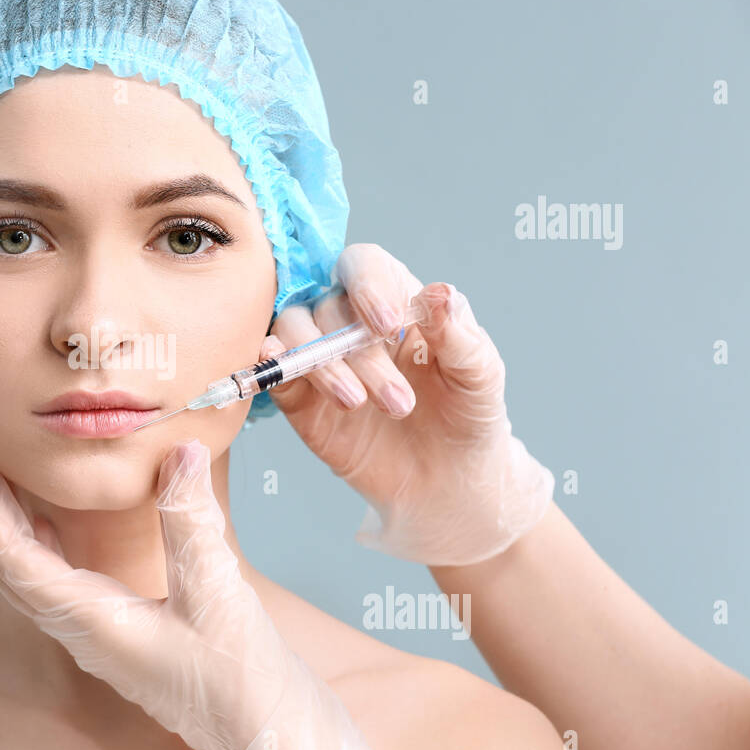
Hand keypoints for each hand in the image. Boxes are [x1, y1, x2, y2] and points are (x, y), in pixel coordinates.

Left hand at [0, 434, 396, 749]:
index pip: (15, 559)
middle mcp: (84, 632)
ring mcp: (100, 636)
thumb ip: (191, 521)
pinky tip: (47, 517)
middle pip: (9, 564)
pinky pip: (60, 582)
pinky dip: (42, 542)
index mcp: (93, 624)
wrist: (273, 740)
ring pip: (30, 574)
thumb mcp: (220, 593)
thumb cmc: (245, 682)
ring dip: (4, 522)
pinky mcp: (123, 634)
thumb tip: (178, 451)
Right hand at [265, 243, 553, 566]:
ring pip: (293, 331)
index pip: (364, 266)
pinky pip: (273, 371)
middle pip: (329, 308)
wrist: (448, 483)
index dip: (367, 287)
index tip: (387, 326)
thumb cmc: (468, 416)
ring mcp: (321, 357)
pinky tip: (282, 374)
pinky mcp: (299, 397)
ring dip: (321, 364)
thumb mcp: (479, 375)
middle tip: (400, 404)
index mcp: (395, 300)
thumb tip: (437, 291)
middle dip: (361, 355)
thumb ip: (459, 333)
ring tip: (356, 404)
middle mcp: (350, 321)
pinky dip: (271, 366)